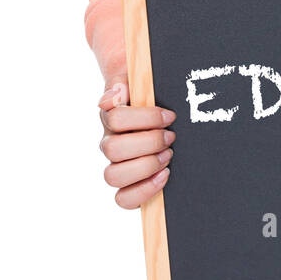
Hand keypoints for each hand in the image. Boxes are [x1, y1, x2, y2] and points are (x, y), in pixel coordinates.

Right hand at [98, 79, 176, 207]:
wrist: (158, 110)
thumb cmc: (149, 95)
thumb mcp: (136, 80)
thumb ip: (122, 83)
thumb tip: (114, 96)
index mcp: (111, 117)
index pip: (115, 118)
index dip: (145, 118)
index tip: (169, 115)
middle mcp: (110, 143)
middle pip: (113, 149)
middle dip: (149, 142)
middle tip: (171, 136)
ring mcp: (117, 165)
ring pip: (112, 176)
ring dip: (145, 166)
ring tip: (168, 155)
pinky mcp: (129, 185)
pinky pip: (123, 199)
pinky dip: (144, 191)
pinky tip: (164, 176)